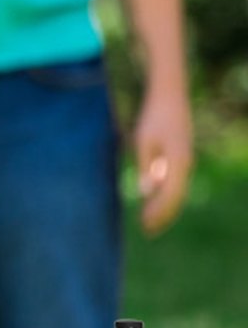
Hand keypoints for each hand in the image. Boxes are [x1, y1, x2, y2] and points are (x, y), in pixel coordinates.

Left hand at [131, 83, 191, 233]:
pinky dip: (164, 194)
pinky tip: (152, 201)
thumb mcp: (144, 142)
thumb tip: (148, 192)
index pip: (170, 196)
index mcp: (179, 162)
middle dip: (162, 215)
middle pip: (176, 197)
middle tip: (147, 230)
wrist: (169, 97)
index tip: (146, 225)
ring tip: (149, 221)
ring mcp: (184, 161)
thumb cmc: (154, 117)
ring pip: (176, 191)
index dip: (159, 212)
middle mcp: (185, 164)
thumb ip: (147, 167)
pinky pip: (174, 181)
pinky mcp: (180, 157)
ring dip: (163, 207)